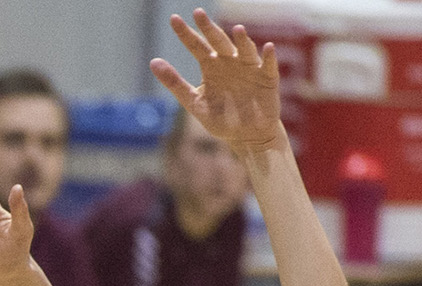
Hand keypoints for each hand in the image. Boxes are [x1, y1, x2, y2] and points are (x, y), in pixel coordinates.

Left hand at [150, 10, 285, 154]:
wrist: (247, 137)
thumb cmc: (221, 119)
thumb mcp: (195, 103)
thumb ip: (175, 83)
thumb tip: (153, 61)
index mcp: (211, 66)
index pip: (196, 45)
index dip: (185, 33)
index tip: (173, 19)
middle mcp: (229, 62)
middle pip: (218, 41)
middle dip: (209, 28)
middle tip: (198, 13)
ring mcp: (249, 68)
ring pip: (245, 49)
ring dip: (242, 39)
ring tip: (237, 29)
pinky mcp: (267, 78)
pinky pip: (269, 65)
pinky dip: (269, 57)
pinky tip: (268, 47)